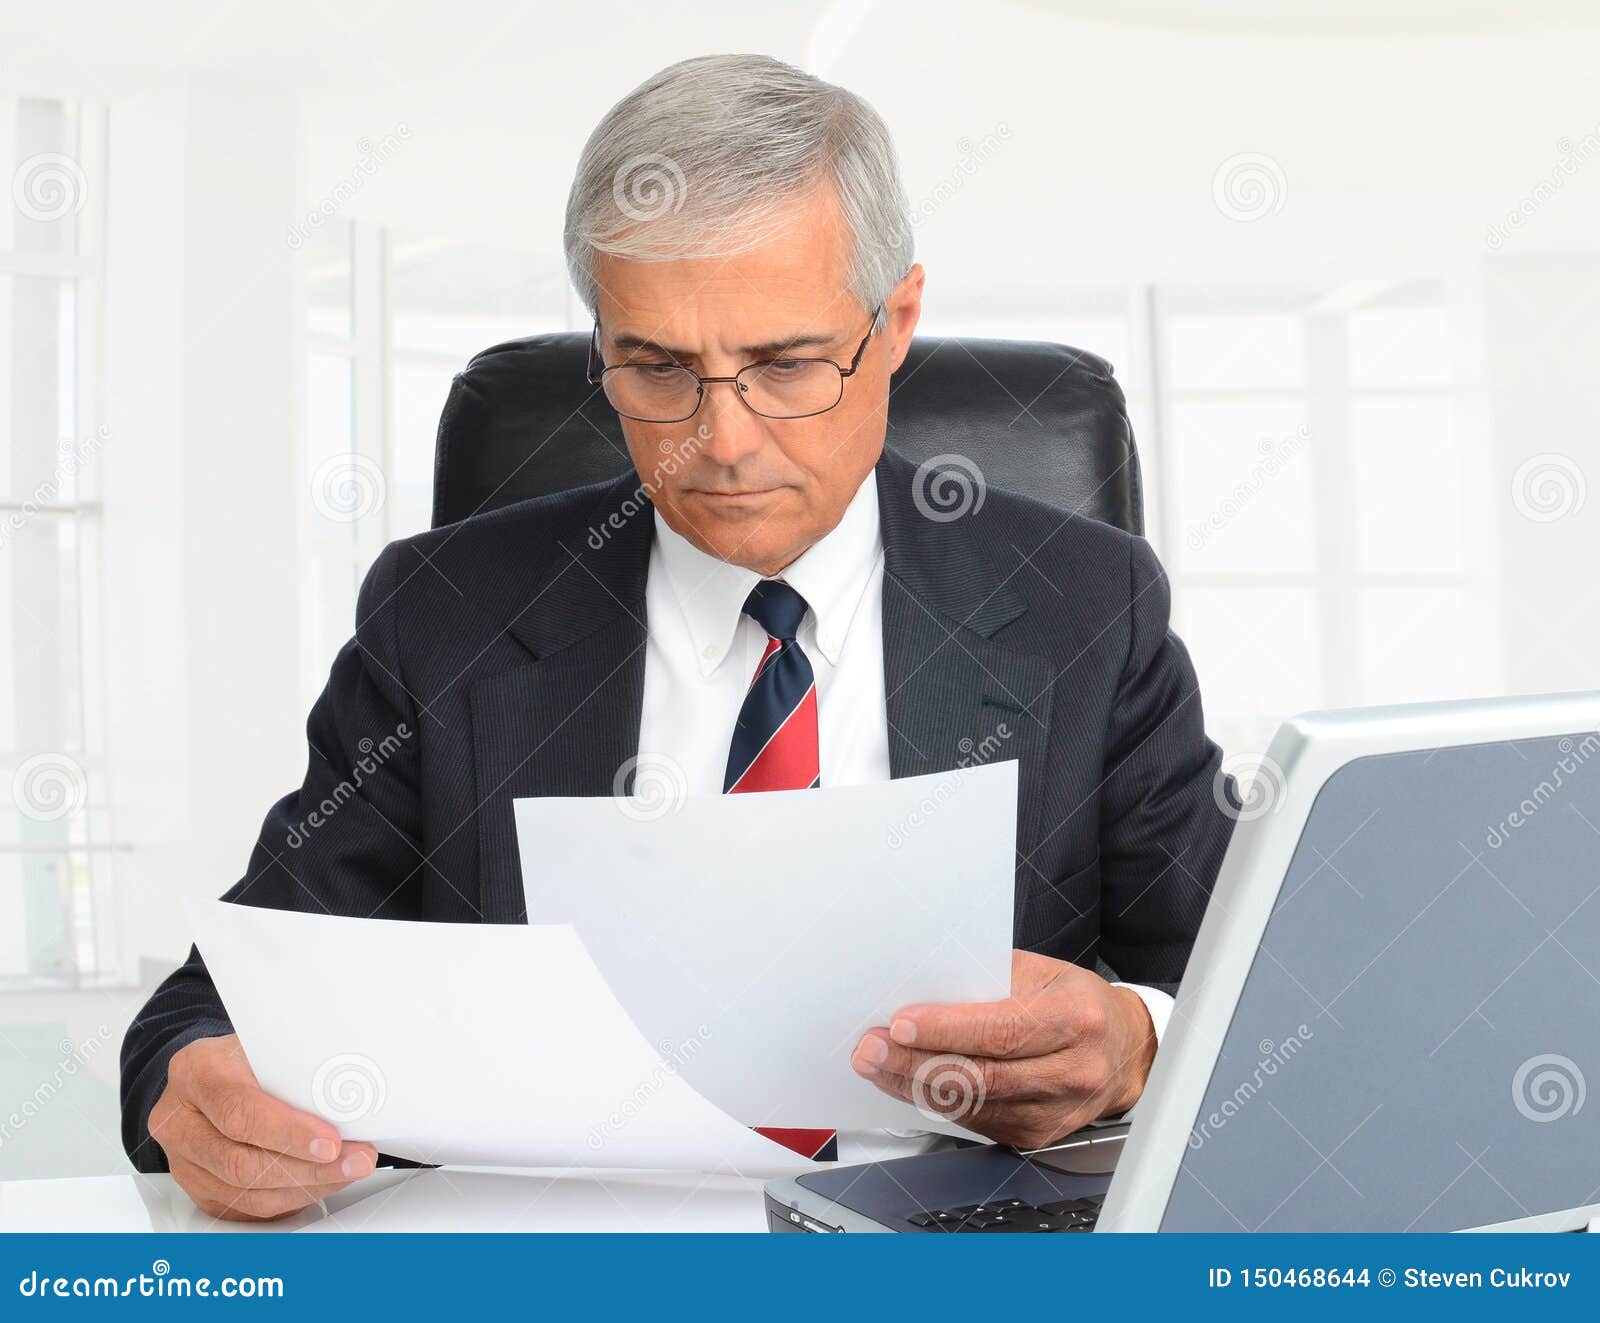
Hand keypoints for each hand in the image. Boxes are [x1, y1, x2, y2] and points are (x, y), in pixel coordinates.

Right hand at [148, 1034, 377, 1220]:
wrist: (210, 1074)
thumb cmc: (243, 1057)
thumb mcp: (266, 1044)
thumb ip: (297, 1068)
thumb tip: (349, 1097)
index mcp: (196, 1072)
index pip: (239, 1111)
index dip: (288, 1132)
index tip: (330, 1143)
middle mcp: (180, 1120)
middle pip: (241, 1162)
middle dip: (308, 1168)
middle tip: (354, 1161)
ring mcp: (184, 1160)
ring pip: (245, 1192)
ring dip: (304, 1188)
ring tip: (345, 1173)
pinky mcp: (197, 1188)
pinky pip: (246, 1208)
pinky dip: (289, 1200)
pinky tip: (319, 1184)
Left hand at [851, 950, 1156, 1149]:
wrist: (1124, 1050)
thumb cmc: (1076, 1002)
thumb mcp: (1041, 973)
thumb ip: (988, 979)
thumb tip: (924, 986)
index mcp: (1076, 1020)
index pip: (1002, 1030)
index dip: (947, 1030)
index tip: (900, 1024)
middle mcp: (1071, 1071)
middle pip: (980, 1075)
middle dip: (914, 1062)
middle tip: (870, 1048)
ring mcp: (1054, 1111)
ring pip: (971, 1104)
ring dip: (913, 1085)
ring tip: (876, 1064)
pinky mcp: (1035, 1135)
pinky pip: (974, 1120)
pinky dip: (935, 1101)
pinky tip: (907, 1082)